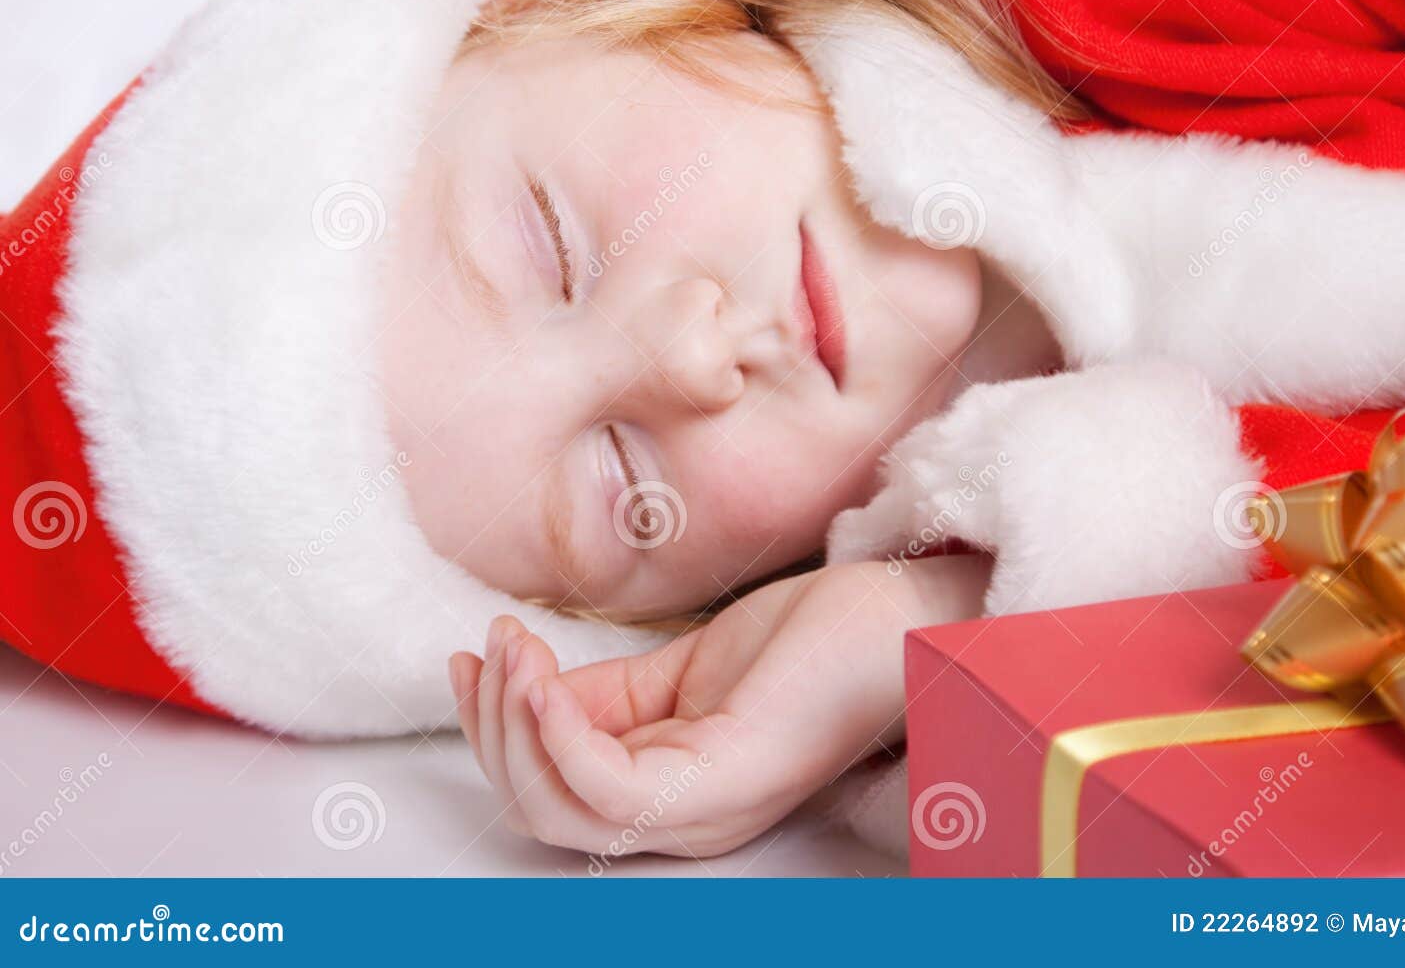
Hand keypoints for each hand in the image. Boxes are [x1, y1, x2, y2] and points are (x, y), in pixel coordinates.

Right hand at [447, 555, 986, 857]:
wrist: (904, 614)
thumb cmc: (814, 638)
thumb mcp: (681, 664)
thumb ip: (607, 691)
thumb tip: (525, 686)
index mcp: (675, 790)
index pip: (552, 790)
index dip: (494, 727)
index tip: (473, 654)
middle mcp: (686, 816)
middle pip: (540, 809)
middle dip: (490, 727)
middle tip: (488, 648)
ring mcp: (706, 806)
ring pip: (558, 808)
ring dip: (511, 723)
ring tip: (510, 650)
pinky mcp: (724, 781)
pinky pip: (606, 786)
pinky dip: (553, 731)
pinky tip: (542, 672)